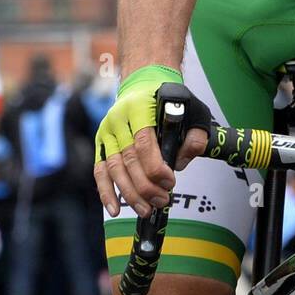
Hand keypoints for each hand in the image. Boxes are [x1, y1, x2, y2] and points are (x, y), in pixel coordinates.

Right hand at [94, 68, 208, 217]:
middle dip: (145, 185)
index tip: (170, 182)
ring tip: (146, 209)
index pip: (144, 142)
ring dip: (129, 193)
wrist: (144, 85)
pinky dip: (106, 192)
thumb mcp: (192, 110)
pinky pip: (100, 171)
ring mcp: (106, 132)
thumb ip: (195, 136)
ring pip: (113, 168)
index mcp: (139, 107)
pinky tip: (114, 208)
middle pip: (128, 159)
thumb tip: (181, 163)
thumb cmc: (167, 101)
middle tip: (161, 200)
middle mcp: (118, 119)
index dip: (155, 167)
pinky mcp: (101, 143)